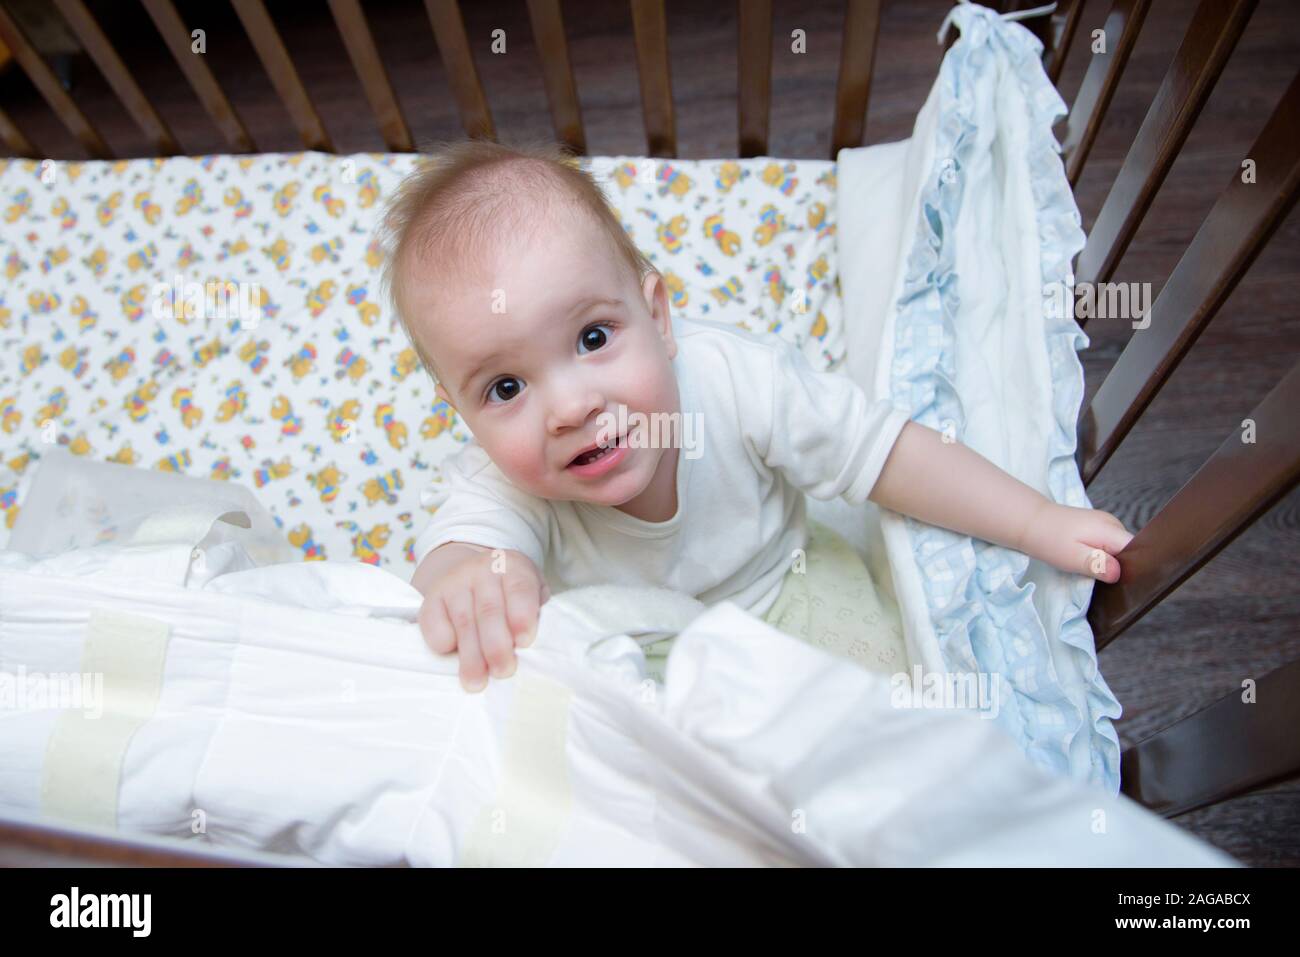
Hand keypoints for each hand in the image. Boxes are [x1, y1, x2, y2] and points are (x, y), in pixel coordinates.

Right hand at [417, 545, 549, 692]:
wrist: (470, 571)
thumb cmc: (510, 593)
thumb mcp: (532, 593)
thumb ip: (537, 613)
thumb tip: (533, 648)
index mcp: (514, 567)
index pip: (520, 590)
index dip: (522, 617)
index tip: (524, 643)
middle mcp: (482, 570)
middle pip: (489, 610)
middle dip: (496, 646)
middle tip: (503, 672)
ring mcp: (454, 582)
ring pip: (463, 621)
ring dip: (470, 656)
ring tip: (477, 682)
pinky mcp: (431, 597)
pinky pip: (433, 623)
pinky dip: (442, 643)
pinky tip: (452, 655)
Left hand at [1018, 502, 1133, 583]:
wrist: (1030, 522)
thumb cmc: (1049, 540)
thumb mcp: (1071, 557)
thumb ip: (1096, 564)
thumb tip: (1118, 573)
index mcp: (1111, 530)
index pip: (1137, 550)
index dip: (1134, 568)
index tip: (1124, 584)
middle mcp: (1113, 523)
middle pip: (1130, 551)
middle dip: (1121, 567)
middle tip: (1104, 582)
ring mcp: (1105, 523)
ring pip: (1119, 549)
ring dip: (1110, 562)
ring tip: (1094, 572)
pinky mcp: (1097, 527)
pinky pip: (1108, 545)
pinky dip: (1102, 555)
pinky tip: (1089, 563)